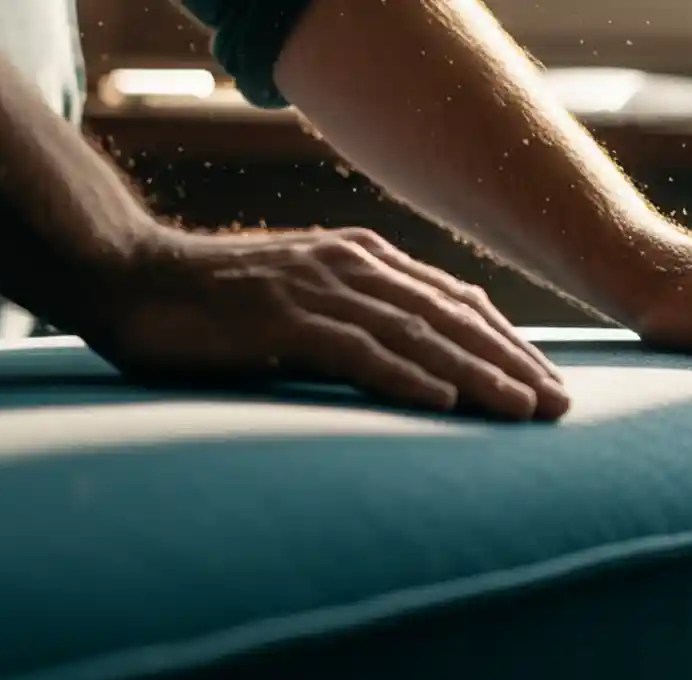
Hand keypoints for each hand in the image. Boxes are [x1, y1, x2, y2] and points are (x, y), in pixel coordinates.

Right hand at [87, 226, 568, 420]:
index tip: (546, 383)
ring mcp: (318, 288)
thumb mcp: (307, 298)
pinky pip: (356, 351)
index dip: (507, 342)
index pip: (456, 301)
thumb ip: (361, 314)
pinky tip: (442, 403)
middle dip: (511, 363)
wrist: (132, 278)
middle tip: (559, 406)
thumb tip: (419, 358)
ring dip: (475, 374)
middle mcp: (353, 265)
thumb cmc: (221, 302)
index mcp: (365, 258)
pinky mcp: (281, 319)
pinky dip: (404, 377)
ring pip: (417, 335)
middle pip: (451, 317)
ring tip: (522, 410)